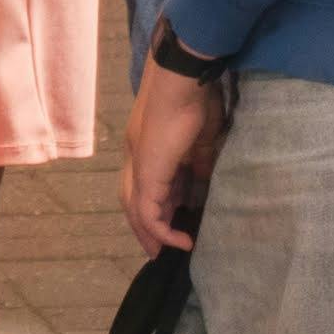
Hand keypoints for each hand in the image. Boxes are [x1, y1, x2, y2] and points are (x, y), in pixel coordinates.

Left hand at [123, 57, 229, 252]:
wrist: (183, 81)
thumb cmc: (196, 100)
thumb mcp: (201, 139)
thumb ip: (198, 161)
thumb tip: (202, 182)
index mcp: (146, 146)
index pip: (143, 183)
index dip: (155, 205)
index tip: (172, 222)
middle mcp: (135, 157)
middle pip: (131, 200)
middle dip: (144, 227)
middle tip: (158, 249)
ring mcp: (138, 164)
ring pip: (135, 208)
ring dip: (149, 233)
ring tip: (166, 252)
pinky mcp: (147, 172)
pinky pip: (148, 211)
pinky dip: (161, 229)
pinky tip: (179, 241)